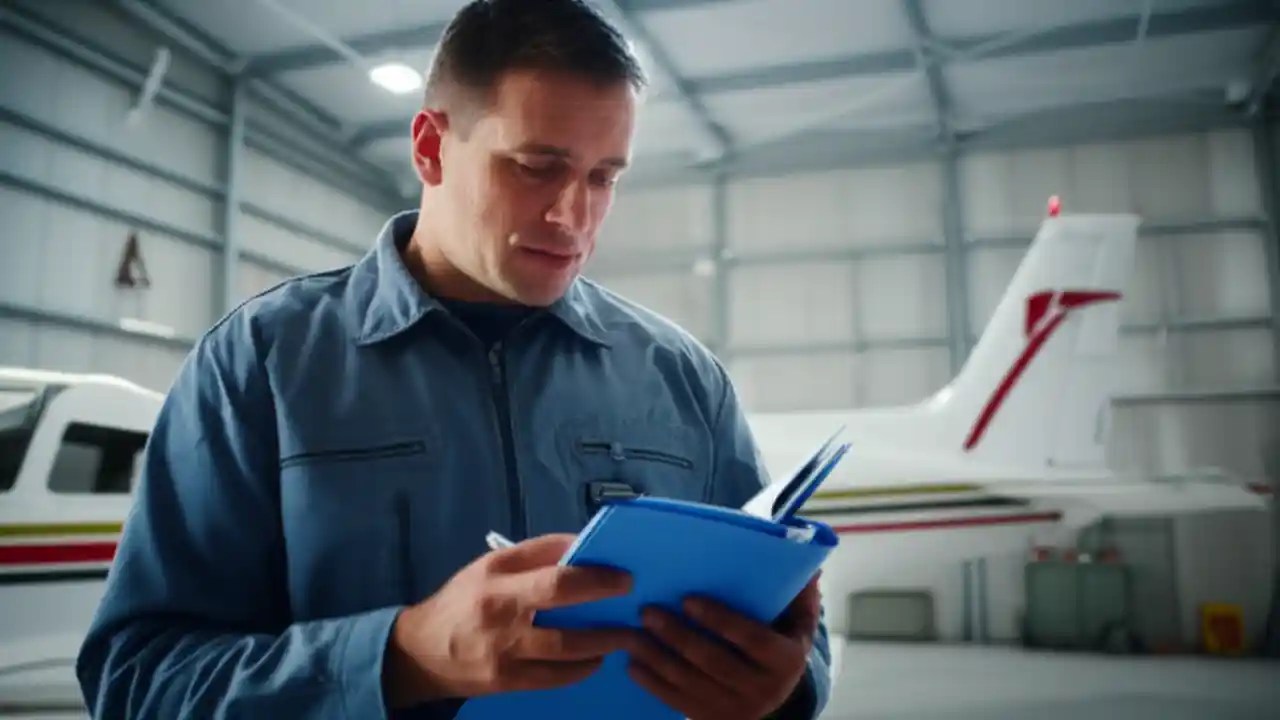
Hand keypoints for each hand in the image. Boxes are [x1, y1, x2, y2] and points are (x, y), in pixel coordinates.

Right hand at [383, 534, 637, 707]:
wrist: (421, 652)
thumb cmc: (463, 599)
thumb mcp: (492, 565)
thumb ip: (538, 552)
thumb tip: (584, 544)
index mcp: (499, 583)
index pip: (555, 580)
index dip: (595, 580)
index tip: (624, 579)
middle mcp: (502, 619)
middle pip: (564, 620)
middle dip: (606, 617)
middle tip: (633, 612)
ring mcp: (504, 655)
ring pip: (565, 654)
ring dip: (601, 646)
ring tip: (624, 638)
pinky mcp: (507, 682)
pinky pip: (554, 679)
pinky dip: (581, 669)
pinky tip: (595, 659)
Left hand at [627, 575, 820, 719]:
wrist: (774, 696)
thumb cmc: (780, 643)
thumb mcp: (797, 621)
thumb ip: (799, 594)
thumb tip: (809, 564)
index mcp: (785, 661)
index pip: (751, 639)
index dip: (720, 619)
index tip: (688, 599)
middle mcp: (763, 691)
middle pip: (713, 661)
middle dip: (677, 636)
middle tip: (648, 611)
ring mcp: (735, 710)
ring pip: (690, 682)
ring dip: (657, 658)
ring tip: (633, 634)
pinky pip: (677, 702)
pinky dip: (653, 683)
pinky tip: (633, 663)